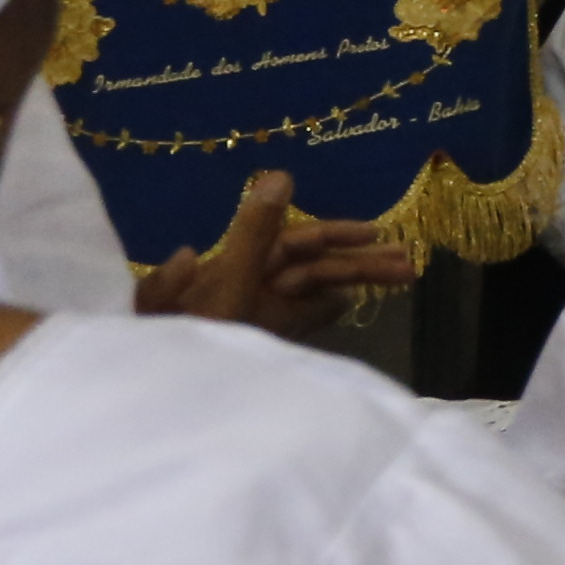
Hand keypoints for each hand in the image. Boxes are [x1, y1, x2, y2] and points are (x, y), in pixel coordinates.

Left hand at [134, 169, 424, 330]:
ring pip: (310, 292)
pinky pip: (292, 321)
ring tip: (402, 279)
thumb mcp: (225, 284)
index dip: (337, 235)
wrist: (154, 390)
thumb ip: (254, 233)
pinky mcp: (251, 341)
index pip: (297, 243)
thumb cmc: (185, 337)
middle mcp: (249, 286)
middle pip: (313, 267)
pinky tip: (348, 303)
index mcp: (239, 265)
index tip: (378, 234)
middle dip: (360, 262)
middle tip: (411, 263)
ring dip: (353, 282)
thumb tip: (280, 174)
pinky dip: (320, 310)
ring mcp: (251, 316)